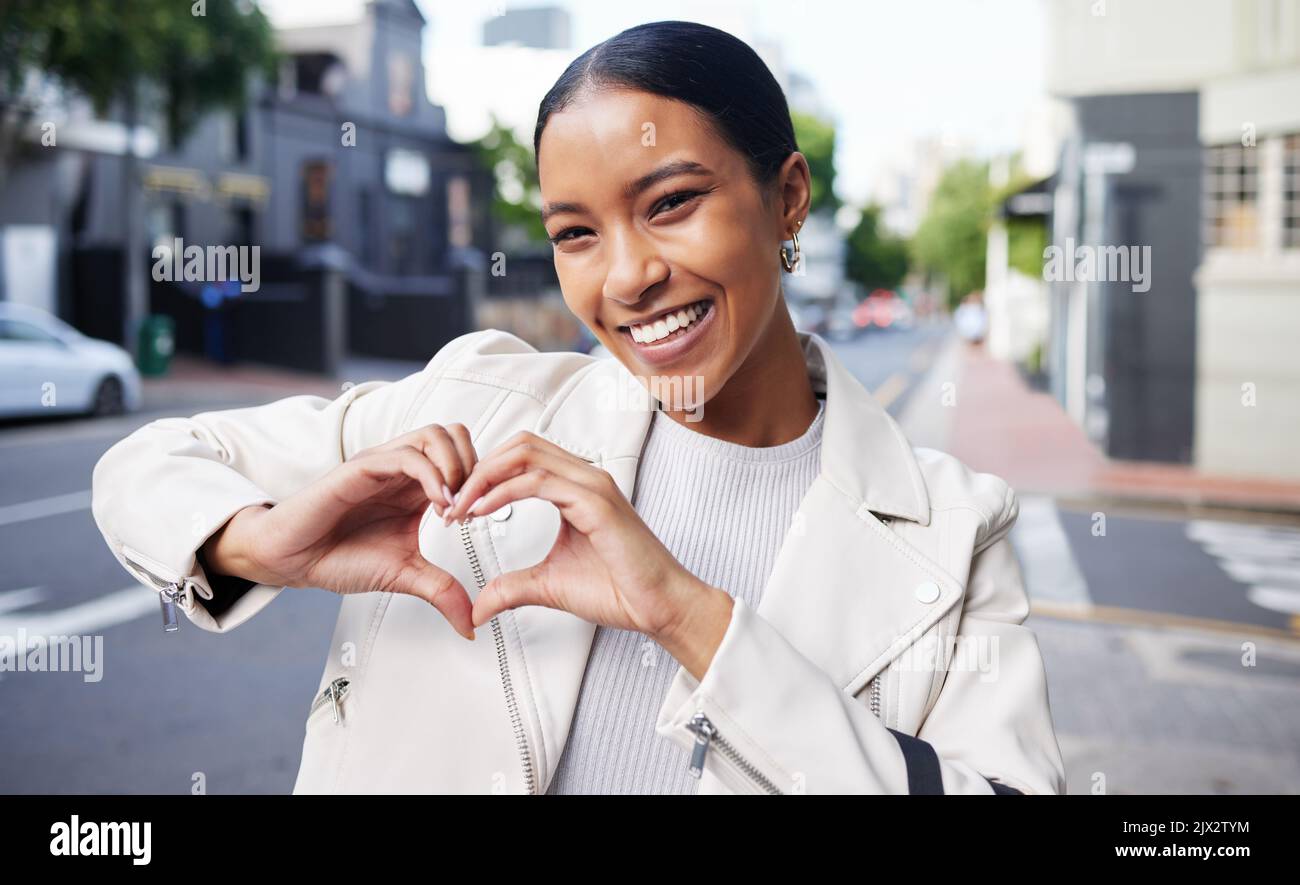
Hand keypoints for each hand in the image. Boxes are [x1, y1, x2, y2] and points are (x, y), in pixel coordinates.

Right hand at [203, 423, 480, 639]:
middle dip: (476, 467)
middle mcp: (404, 468)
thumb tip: (472, 624)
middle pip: (456, 434)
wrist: (294, 560)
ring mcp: (383, 464)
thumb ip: (443, 592)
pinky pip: (406, 456)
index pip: (466, 457)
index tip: (481, 519)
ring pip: (436, 436)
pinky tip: (438, 507)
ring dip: (458, 468)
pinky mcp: (361, 468)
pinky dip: (433, 477)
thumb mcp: (406, 576)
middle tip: (471, 508)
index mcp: (418, 486)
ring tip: (455, 509)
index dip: (483, 482)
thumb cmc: (341, 556)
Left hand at [441, 431, 709, 642]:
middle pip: (520, 445)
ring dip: (484, 477)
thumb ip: (512, 587)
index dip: (485, 476)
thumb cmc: (620, 590)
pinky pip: (538, 481)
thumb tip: (478, 607)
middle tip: (452, 502)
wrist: (659, 607)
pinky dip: (503, 491)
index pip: (522, 458)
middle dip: (479, 469)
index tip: (459, 507)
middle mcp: (586, 477)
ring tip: (461, 506)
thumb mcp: (548, 585)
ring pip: (525, 453)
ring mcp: (593, 485)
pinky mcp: (596, 503)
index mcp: (577, 488)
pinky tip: (482, 511)